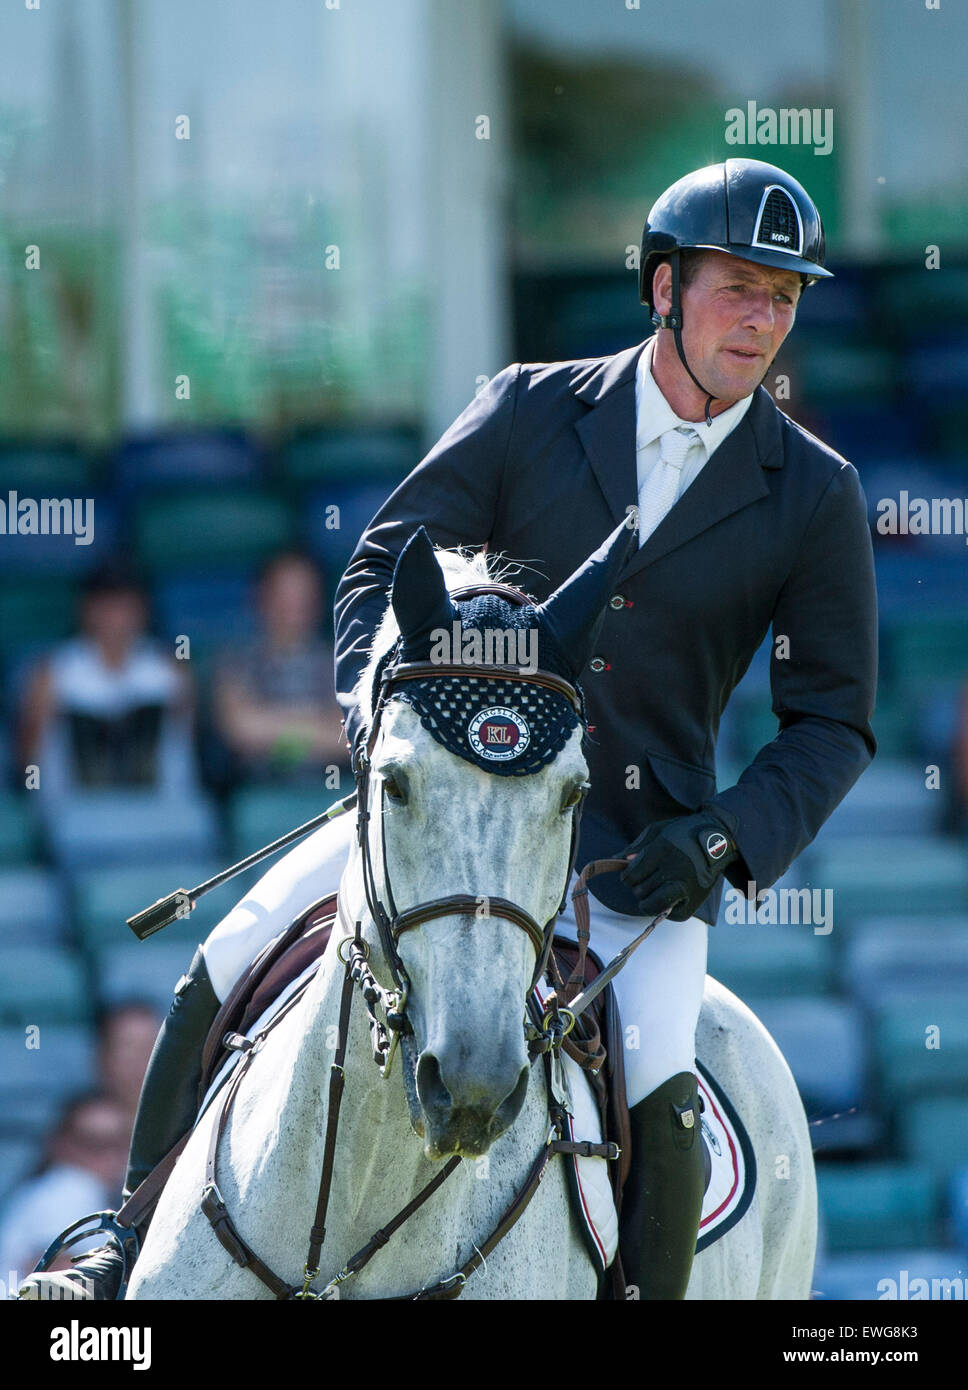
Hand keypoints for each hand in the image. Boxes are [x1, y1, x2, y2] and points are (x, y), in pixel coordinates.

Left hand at [620, 809, 739, 920]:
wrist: (719, 839)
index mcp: (663, 850)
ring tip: (657, 887)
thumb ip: (636, 846)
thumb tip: (617, 860)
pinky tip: (668, 896)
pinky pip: (668, 914)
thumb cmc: (684, 833)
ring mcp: (686, 887)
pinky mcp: (695, 901)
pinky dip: (662, 908)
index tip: (632, 873)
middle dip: (638, 885)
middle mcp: (675, 870)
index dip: (627, 876)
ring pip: (651, 903)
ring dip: (648, 897)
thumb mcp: (658, 830)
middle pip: (639, 890)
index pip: (632, 875)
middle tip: (649, 878)